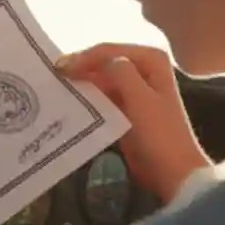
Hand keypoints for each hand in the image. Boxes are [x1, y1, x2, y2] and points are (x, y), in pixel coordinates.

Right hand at [55, 43, 210, 202]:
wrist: (173, 172)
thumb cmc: (160, 134)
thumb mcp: (140, 98)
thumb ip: (119, 72)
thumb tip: (94, 61)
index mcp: (151, 60)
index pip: (109, 51)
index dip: (83, 57)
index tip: (58, 68)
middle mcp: (144, 69)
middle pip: (104, 62)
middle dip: (79, 68)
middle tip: (51, 75)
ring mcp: (135, 89)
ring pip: (101, 79)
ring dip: (81, 83)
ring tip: (55, 86)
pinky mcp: (127, 109)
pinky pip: (102, 97)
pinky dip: (87, 98)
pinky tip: (69, 102)